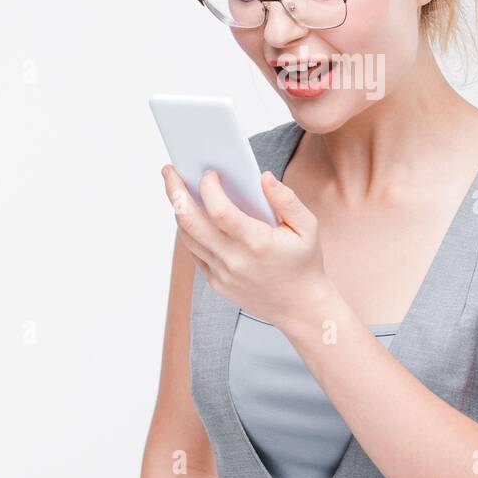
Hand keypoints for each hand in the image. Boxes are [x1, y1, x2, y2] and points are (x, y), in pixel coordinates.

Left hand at [161, 165, 333, 327]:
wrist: (300, 307)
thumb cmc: (304, 262)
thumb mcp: (308, 226)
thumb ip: (286, 199)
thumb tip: (264, 177)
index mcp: (257, 243)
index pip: (220, 211)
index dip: (209, 187)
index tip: (210, 172)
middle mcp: (234, 260)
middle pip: (190, 222)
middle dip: (175, 191)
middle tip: (170, 171)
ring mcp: (222, 273)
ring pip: (187, 237)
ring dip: (178, 210)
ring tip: (176, 189)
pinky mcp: (216, 282)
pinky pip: (194, 252)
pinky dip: (189, 231)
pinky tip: (190, 214)